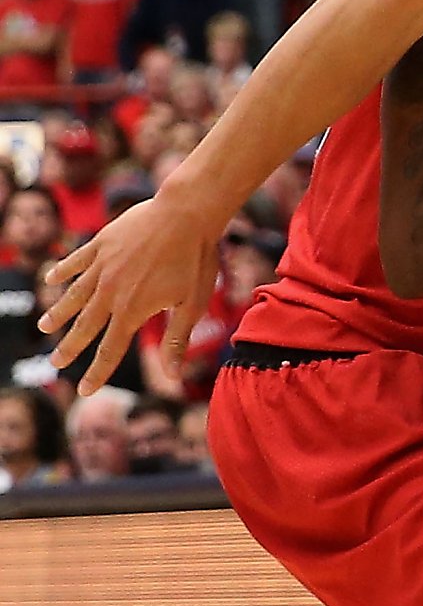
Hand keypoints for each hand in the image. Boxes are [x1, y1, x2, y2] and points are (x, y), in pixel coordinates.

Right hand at [38, 195, 220, 394]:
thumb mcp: (192, 305)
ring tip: (44, 328)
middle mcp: (110, 292)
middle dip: (68, 349)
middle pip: (84, 327)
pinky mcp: (101, 243)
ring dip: (59, 314)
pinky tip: (50, 278)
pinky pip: (77, 261)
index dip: (96, 373)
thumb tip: (171, 376)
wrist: (186, 214)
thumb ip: (177, 340)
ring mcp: (102, 266)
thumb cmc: (195, 261)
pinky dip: (62, 270)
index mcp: (132, 311)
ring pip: (74, 296)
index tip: (83, 391)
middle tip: (53, 364)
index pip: (110, 351)